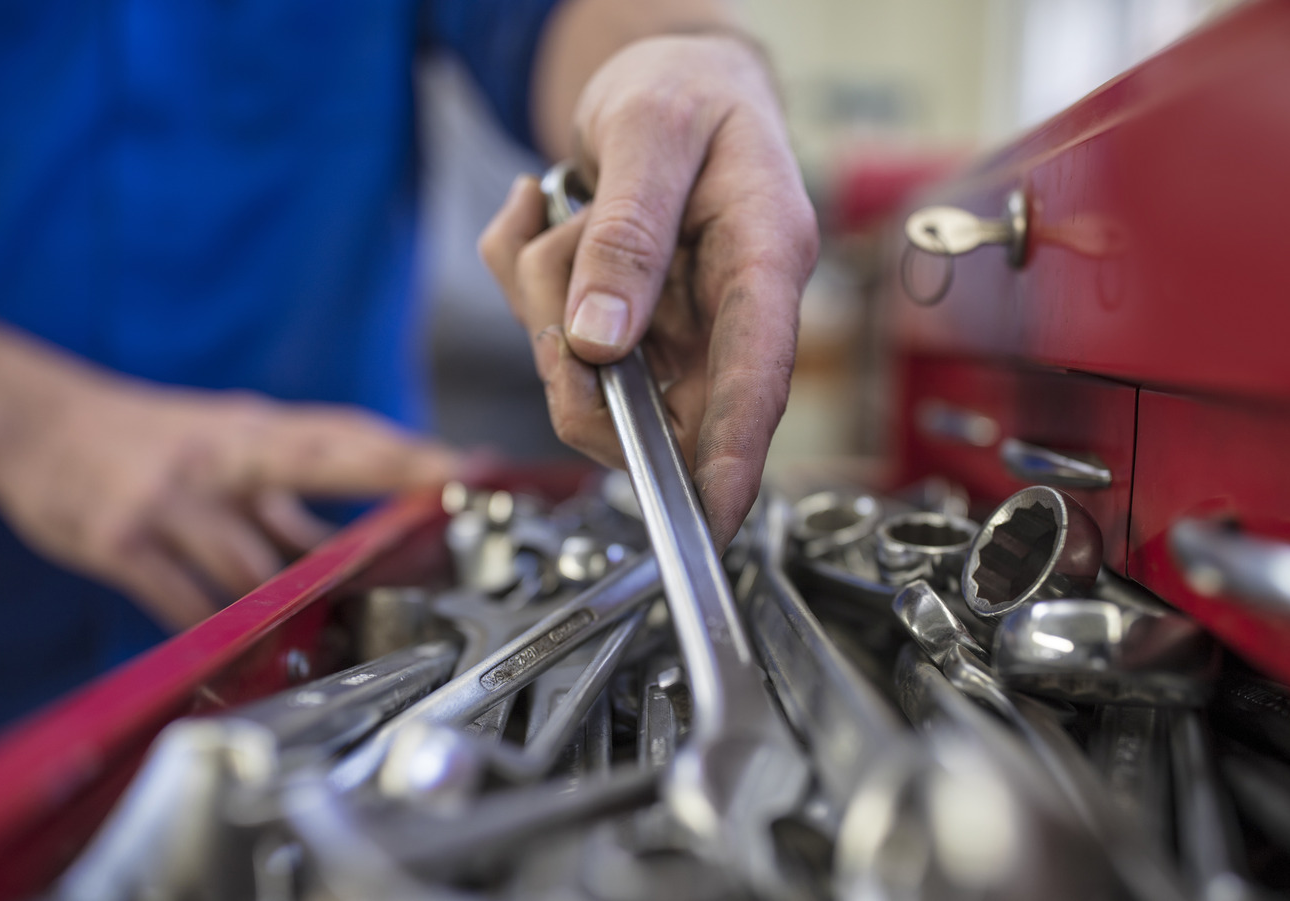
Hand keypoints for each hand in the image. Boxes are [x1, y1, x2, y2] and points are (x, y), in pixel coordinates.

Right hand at [0, 379, 459, 629]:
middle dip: (383, 481)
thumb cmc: (152, 443)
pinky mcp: (120, 541)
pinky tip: (236, 656)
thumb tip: (362, 547)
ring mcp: (170, 499)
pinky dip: (216, 633)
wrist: (32, 422)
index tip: (462, 467)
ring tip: (329, 637)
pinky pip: (183, 603)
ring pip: (251, 566)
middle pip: (315, 464)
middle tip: (435, 514)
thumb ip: (288, 499)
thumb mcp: (225, 450)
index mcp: (252, 430)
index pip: (343, 435)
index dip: (403, 451)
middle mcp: (219, 456)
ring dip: (291, 606)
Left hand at [481, 33, 817, 546]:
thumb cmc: (685, 90)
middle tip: (548, 266)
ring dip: (544, 301)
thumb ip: (629, 234)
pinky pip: (557, 340)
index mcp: (764, 257)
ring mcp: (679, 325)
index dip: (736, 454)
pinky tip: (541, 214)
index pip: (759, 376)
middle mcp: (728, 308)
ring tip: (557, 214)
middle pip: (659, 399)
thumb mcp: (650, 133)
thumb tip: (604, 342)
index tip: (711, 515)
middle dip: (580, 358)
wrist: (665, 73)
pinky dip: (525, 282)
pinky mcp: (632, 325)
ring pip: (594, 376)